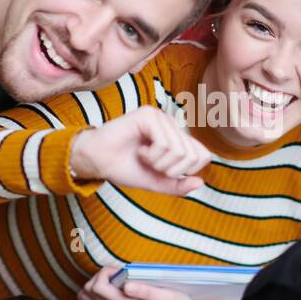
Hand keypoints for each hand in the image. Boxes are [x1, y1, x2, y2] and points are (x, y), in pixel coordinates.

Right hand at [72, 108, 210, 195]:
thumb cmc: (125, 168)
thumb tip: (201, 183)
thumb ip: (178, 185)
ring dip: (159, 162)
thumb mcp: (157, 182)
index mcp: (177, 137)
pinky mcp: (148, 114)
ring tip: (144, 156)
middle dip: (170, 170)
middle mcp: (172, 125)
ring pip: (179, 150)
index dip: (186, 171)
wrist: (98, 162)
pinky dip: (152, 155)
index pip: (203, 155)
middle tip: (151, 164)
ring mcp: (161, 117)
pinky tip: (139, 149)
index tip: (164, 171)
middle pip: (192, 155)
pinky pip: (164, 142)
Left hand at [77, 267, 199, 299]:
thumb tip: (126, 285)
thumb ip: (146, 291)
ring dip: (95, 285)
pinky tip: (108, 290)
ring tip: (112, 280)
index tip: (121, 269)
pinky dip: (93, 297)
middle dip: (99, 276)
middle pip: (89, 292)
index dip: (106, 272)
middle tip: (117, 273)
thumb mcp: (168, 297)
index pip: (98, 288)